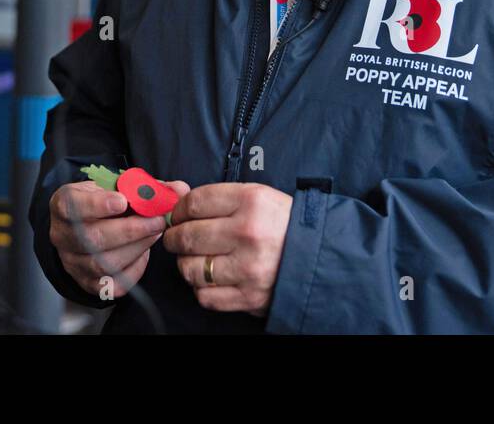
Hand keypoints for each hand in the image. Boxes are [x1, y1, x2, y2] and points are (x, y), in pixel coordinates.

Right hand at [50, 179, 189, 297]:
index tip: (122, 201)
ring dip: (136, 248)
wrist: (88, 224)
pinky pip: (112, 285)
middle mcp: (62, 236)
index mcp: (63, 205)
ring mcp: (73, 263)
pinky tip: (143, 253)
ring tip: (154, 233)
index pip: (72, 206)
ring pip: (103, 264)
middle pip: (93, 239)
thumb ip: (147, 187)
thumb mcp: (117, 186)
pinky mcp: (88, 283)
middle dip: (130, 230)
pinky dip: (134, 270)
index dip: (97, 205)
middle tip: (157, 221)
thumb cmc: (104, 201)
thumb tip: (179, 190)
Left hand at [162, 183, 291, 316]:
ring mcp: (248, 268)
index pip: (195, 203)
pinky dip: (202, 288)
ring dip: (187, 264)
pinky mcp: (248, 296)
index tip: (177, 215)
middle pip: (187, 236)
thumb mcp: (260, 197)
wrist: (319, 256)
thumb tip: (178, 204)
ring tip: (196, 258)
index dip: (178, 210)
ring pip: (191, 269)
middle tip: (176, 238)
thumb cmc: (283, 225)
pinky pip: (205, 295)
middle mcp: (248, 233)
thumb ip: (220, 199)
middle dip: (174, 238)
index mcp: (251, 202)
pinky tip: (212, 278)